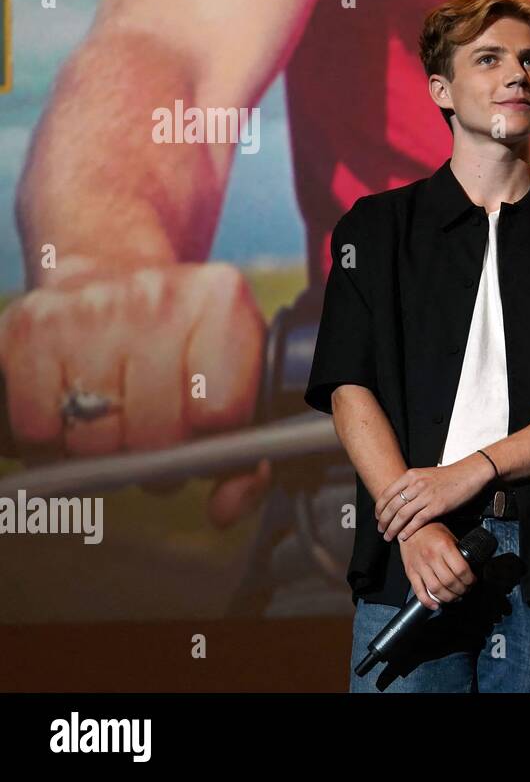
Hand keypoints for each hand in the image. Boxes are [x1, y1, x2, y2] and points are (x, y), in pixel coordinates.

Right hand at [0, 261, 269, 525]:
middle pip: (156, 434)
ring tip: (117, 416)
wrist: (109, 272)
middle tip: (155, 432)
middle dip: (156, 455)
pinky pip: (39, 429)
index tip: (203, 424)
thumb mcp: (235, 380)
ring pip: (96, 440)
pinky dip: (53, 439)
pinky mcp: (31, 327)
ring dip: (104, 450)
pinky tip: (72, 409)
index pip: (221, 411)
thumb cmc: (183, 346)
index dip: (210, 437)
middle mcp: (159, 296)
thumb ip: (245, 458)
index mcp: (222, 302)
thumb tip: (223, 510)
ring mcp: (91, 308)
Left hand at [375, 453, 492, 541]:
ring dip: (393, 528)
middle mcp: (416, 484)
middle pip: (392, 506)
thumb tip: (398, 499)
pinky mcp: (437, 506)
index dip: (380, 508)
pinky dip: (408, 530)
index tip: (378, 517)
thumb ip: (411, 484)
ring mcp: (426, 495)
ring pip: (402, 515)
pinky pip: (417, 521)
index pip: (387, 493)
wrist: (469, 474)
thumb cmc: (449, 476)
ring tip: (389, 536)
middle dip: (384, 521)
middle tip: (381, 530)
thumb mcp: (425, 474)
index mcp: (411, 475)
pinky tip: (403, 536)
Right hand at [399, 522, 476, 609]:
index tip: (472, 581)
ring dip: (448, 598)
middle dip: (461, 590)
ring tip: (454, 597)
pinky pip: (419, 591)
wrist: (409, 526)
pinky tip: (436, 605)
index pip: (461, 570)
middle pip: (450, 582)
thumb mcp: (449, 536)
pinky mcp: (410, 572)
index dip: (469, 579)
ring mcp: (420, 566)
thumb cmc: (431, 530)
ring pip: (436, 589)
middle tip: (466, 590)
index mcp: (444, 547)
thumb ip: (458, 552)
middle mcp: (432, 557)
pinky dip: (428, 601)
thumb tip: (470, 566)